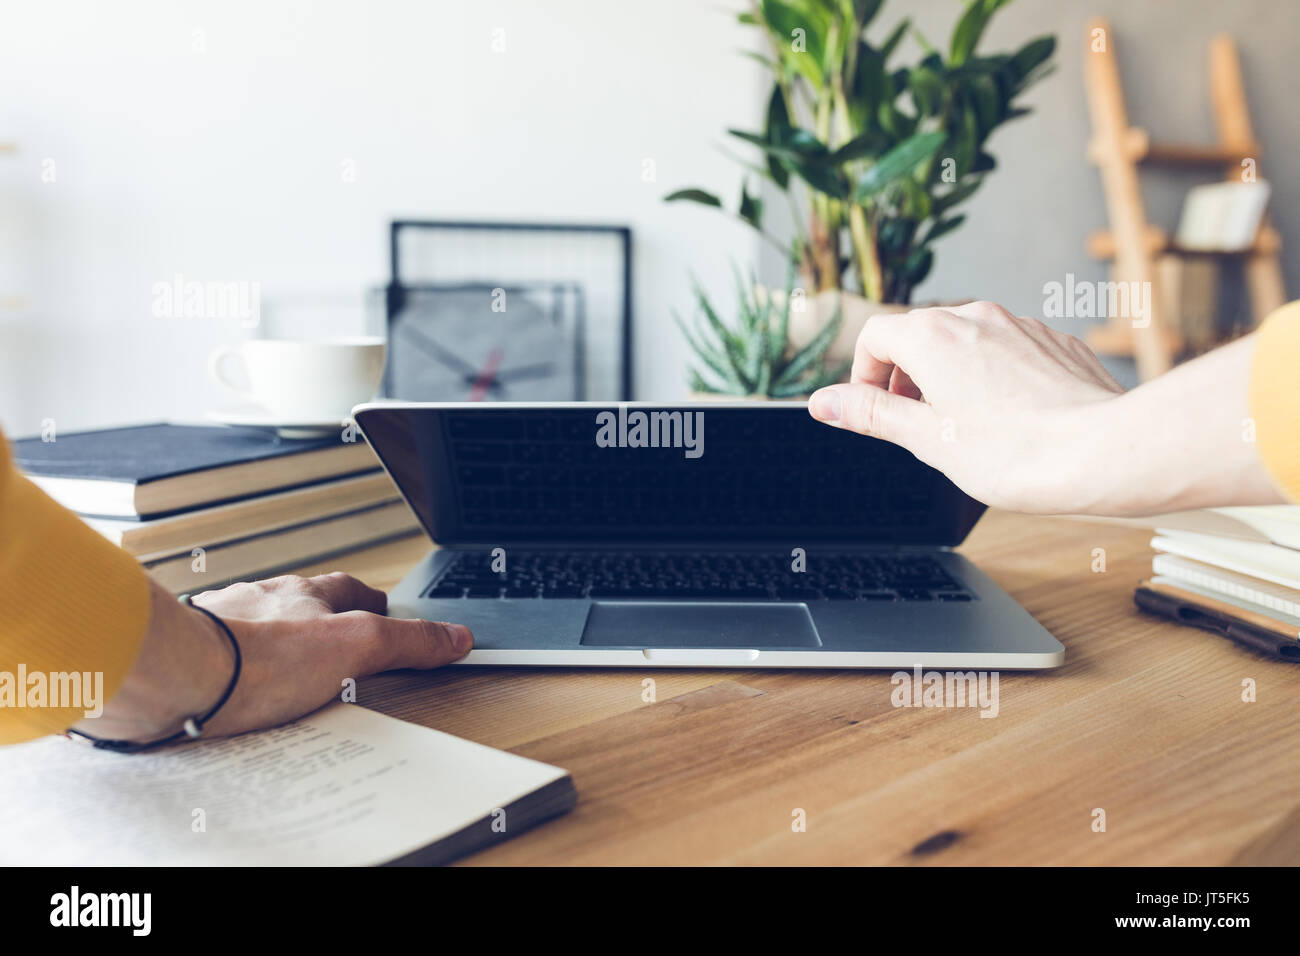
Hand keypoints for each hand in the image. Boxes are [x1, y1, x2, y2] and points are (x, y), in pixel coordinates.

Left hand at [74, 573, 471, 743]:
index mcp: (306, 593)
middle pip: (298, 603)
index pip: (349, 588)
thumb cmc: (258, 659)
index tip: (385, 609)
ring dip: (269, 642)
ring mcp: (220, 623)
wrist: (174, 673)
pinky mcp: (187, 653)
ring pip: (254, 625)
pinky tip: (231, 690)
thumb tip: (456, 635)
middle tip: (334, 642)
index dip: (372, 602)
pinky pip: (216, 654)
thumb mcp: (355, 649)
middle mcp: (261, 599)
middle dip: (318, 620)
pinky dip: (229, 667)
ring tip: (280, 673)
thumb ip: (407, 642)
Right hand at [808, 301, 1124, 512]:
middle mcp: (975, 317)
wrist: (1105, 452)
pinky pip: (1005, 352)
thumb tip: (823, 401)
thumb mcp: (927, 440)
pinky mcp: (1052, 341)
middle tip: (920, 429)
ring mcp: (1019, 325)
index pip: (874, 338)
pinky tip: (1010, 421)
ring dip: (950, 380)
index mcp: (934, 336)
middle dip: (907, 380)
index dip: (864, 378)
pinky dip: (993, 378)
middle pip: (918, 337)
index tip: (876, 412)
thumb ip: (872, 413)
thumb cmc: (1019, 454)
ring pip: (964, 344)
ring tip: (968, 430)